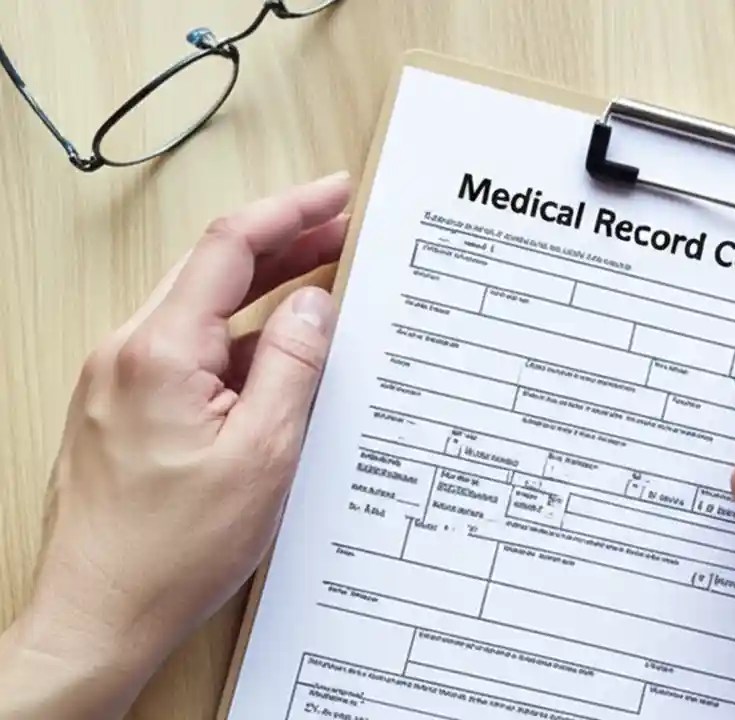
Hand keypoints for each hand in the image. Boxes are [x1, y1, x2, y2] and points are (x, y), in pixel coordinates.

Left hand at [0, 173, 351, 718]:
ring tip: (325, 283)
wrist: (100, 615)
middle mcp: (127, 353)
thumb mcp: (263, 454)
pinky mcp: (125, 408)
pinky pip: (189, 350)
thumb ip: (292, 366)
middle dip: (284, 242)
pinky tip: (281, 354)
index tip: (336, 193)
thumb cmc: (172, 551)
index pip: (230, 248)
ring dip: (263, 291)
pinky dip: (239, 339)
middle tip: (343, 230)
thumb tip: (315, 303)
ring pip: (201, 308)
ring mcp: (120, 380)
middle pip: (212, 268)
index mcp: (158, 352)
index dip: (291, 210)